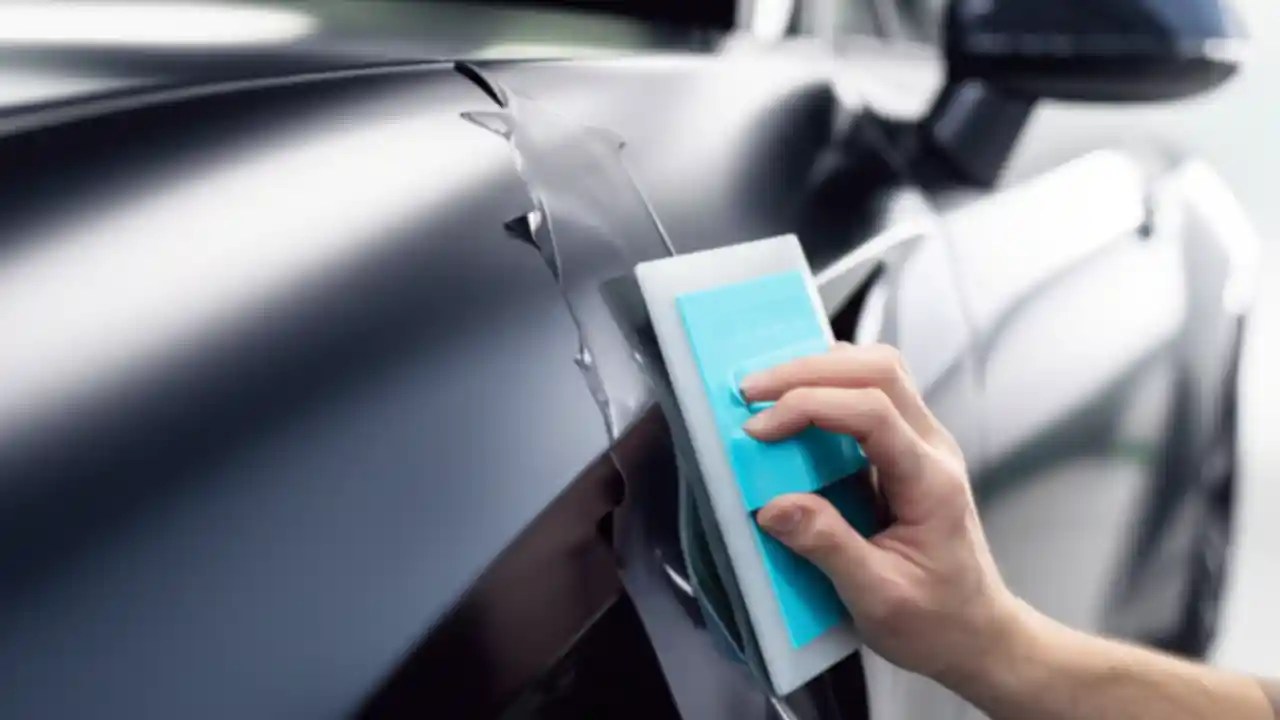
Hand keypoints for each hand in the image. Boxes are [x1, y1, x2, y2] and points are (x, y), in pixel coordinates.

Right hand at [740, 343, 1022, 684]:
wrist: (977, 633)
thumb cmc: (936, 621)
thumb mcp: (878, 597)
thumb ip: (827, 546)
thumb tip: (772, 506)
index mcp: (930, 481)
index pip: (872, 412)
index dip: (809, 408)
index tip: (758, 431)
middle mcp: (933, 447)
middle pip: (879, 370)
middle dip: (808, 370)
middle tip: (751, 392)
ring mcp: (924, 443)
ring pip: (879, 370)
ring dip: (820, 370)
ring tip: (768, 392)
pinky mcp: (907, 449)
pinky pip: (872, 393)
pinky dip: (828, 386)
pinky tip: (795, 404)